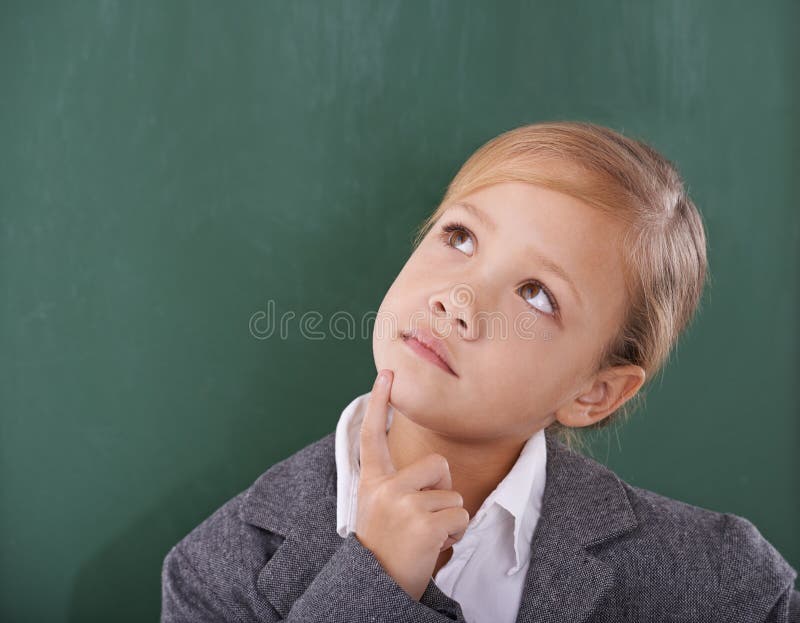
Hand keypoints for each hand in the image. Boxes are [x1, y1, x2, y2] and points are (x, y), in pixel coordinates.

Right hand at [354, 369, 469, 600]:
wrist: (376, 587)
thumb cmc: (386, 547)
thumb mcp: (379, 508)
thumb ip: (397, 484)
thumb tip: (437, 468)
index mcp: (372, 482)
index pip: (372, 435)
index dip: (379, 401)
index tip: (387, 373)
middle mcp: (386, 487)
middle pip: (438, 464)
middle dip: (441, 489)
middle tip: (422, 517)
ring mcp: (404, 503)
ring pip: (453, 494)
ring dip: (448, 518)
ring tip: (424, 537)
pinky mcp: (425, 522)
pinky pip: (460, 515)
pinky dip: (455, 534)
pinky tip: (433, 546)